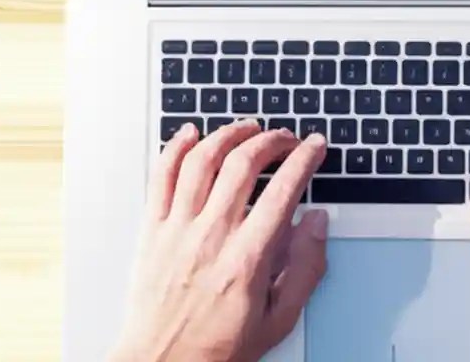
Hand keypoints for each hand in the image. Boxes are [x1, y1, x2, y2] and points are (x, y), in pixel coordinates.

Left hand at [111, 120, 329, 361]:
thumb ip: (305, 268)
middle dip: (272, 140)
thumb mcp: (279, 319)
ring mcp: (177, 229)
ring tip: (248, 129)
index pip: (282, 190)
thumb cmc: (217, 348)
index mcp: (247, 259)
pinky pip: (162, 175)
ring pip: (202, 160)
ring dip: (229, 134)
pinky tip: (191, 134)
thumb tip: (317, 222)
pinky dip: (176, 147)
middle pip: (243, 164)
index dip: (304, 159)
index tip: (314, 147)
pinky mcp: (152, 229)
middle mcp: (211, 237)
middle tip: (286, 139)